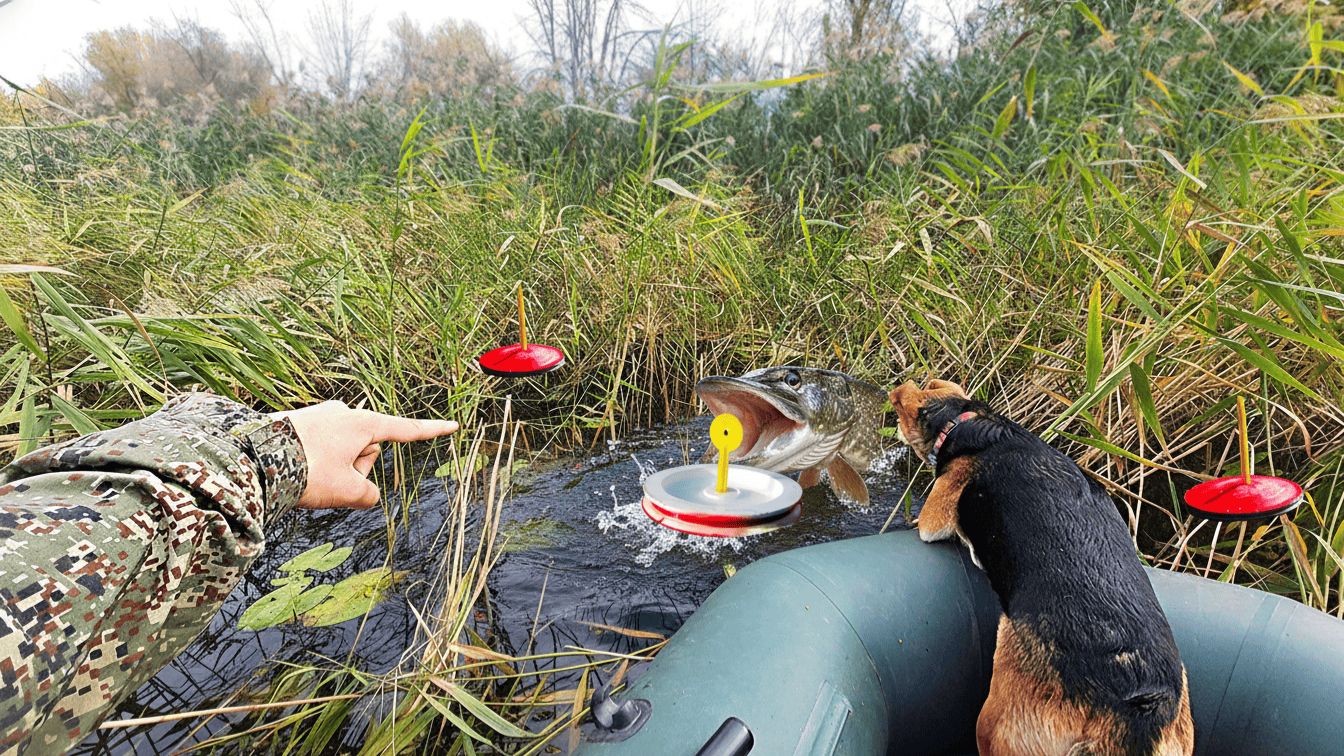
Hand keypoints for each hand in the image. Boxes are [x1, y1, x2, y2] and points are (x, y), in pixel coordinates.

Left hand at [271, 401, 458, 508]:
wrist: (253, 460)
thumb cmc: (305, 472)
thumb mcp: (346, 492)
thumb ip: (368, 495)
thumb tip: (366, 493)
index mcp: (363, 424)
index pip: (406, 430)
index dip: (431, 432)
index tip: (453, 426)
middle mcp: (343, 413)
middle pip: (367, 448)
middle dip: (356, 468)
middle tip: (332, 484)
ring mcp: (320, 415)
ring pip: (342, 450)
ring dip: (334, 467)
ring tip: (308, 478)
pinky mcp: (299, 422)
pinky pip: (320, 448)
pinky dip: (315, 463)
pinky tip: (297, 471)